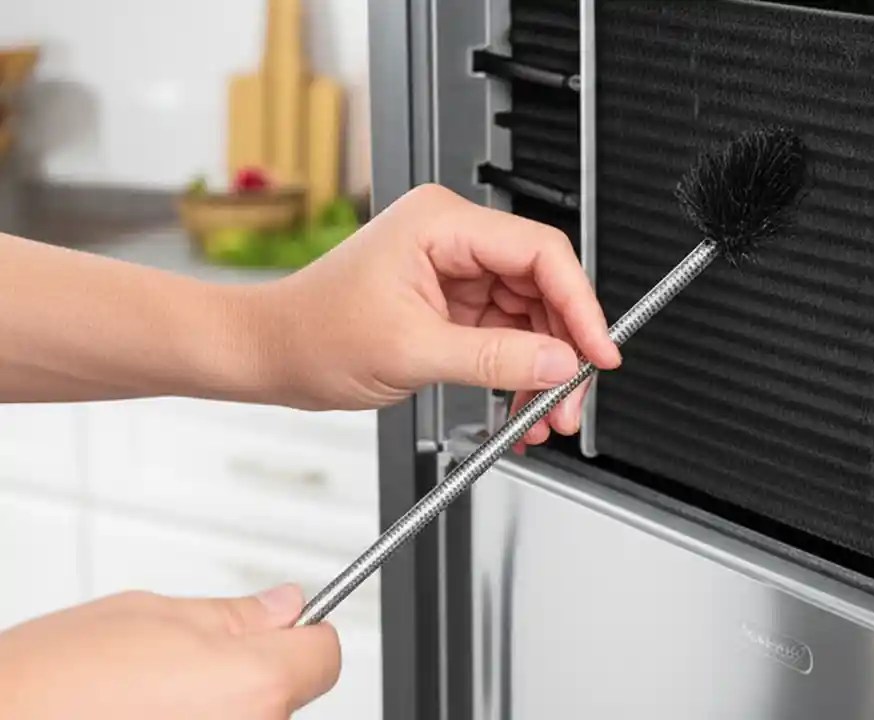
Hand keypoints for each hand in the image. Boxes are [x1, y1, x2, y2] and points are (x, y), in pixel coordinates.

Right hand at [0, 584, 339, 719]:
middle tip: (182, 666)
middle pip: (286, 696)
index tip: (276, 630)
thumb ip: (234, 616)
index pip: (323, 656)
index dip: (299, 635)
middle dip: (248, 674)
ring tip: (146, 702)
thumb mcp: (152, 615)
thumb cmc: (53, 684)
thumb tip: (287, 604)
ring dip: (215, 710)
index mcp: (257, 684)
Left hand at [257, 184, 620, 443]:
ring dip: (540, 372)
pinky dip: (516, 376)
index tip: (597, 350)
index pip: (540, 253)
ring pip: (530, 319)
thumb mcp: (411, 351)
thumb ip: (494, 359)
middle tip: (566, 401)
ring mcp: (455, 272)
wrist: (268, 353)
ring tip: (540, 417)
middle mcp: (454, 239)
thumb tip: (558, 363)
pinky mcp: (453, 304)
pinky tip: (518, 408)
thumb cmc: (311, 333)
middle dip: (561, 350)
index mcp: (442, 223)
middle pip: (543, 288)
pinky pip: (506, 338)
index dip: (580, 304)